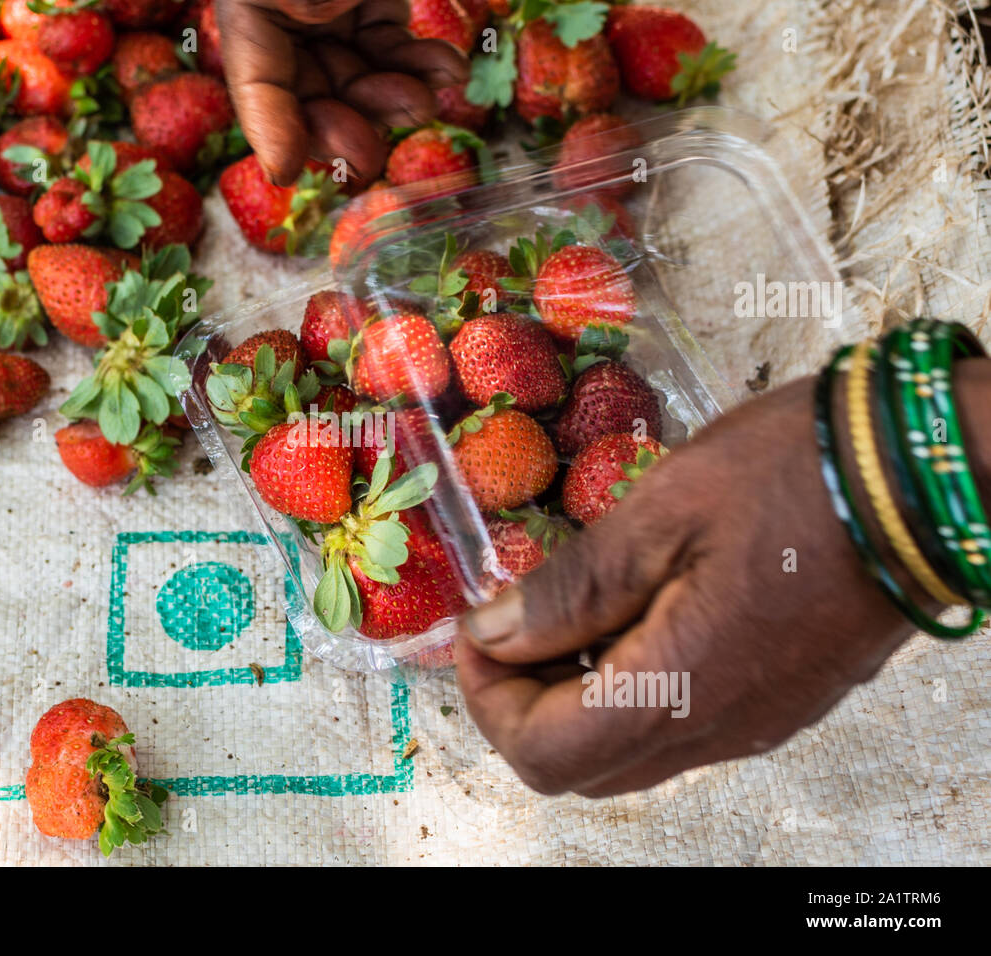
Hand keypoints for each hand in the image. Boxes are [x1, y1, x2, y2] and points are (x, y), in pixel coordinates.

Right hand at [217, 0, 467, 185]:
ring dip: (396, 100)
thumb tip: (277, 169)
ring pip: (364, 80)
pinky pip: (399, 49)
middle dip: (347, 125)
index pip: (258, 90)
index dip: (276, 135)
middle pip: (315, 95)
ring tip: (424, 102)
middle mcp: (290, 19)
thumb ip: (270, 70)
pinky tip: (450, 70)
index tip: (286, 174)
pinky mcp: (378, 4)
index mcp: (251, 12)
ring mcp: (338, 13)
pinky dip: (425, 66)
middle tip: (371, 154)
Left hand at [455, 372, 939, 797]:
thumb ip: (571, 588)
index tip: (475, 629)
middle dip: (522, 704)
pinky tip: (630, 611)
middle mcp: (718, 729)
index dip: (486, 699)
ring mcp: (756, 720)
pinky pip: (680, 724)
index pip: (544, 753)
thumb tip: (492, 634)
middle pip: (581, 767)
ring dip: (574, 696)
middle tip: (511, 623)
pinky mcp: (780, 697)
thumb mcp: (661, 513)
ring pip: (629, 751)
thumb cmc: (797, 475)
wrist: (930, 471)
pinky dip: (628, 687)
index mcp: (680, 689)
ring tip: (566, 609)